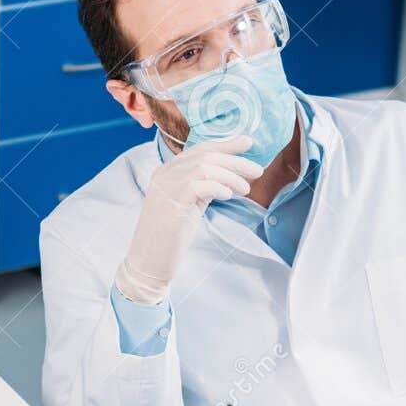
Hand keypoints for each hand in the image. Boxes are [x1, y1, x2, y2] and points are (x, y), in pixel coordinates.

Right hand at [115, 136, 262, 304]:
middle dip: (235, 160)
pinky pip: (199, 185)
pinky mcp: (171, 204)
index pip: (199, 149)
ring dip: (230, 176)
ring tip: (246, 189)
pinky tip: (229, 196)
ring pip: (204, 167)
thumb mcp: (189, 204)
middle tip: (257, 170)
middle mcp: (164, 174)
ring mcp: (165, 188)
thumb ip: (202, 187)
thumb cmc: (170, 236)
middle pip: (205, 155)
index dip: (225, 144)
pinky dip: (218, 187)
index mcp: (166, 171)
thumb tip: (229, 175)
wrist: (148, 262)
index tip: (248, 142)